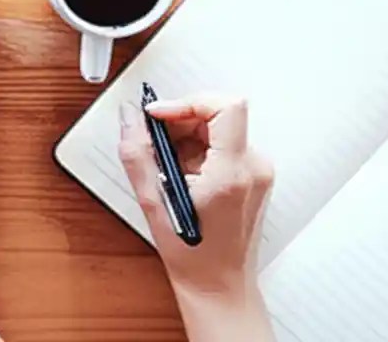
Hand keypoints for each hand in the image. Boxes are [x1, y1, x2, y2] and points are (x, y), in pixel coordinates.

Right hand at [118, 95, 275, 341]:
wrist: (220, 286)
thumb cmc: (193, 255)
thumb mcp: (153, 203)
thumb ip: (137, 154)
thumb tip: (130, 117)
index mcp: (232, 173)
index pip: (225, 107)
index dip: (187, 101)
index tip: (159, 114)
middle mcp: (253, 167)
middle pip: (217, 114)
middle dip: (180, 120)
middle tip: (153, 140)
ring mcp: (257, 171)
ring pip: (218, 127)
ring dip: (186, 136)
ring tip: (166, 167)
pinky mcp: (254, 174)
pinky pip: (223, 144)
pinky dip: (196, 149)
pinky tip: (181, 175)